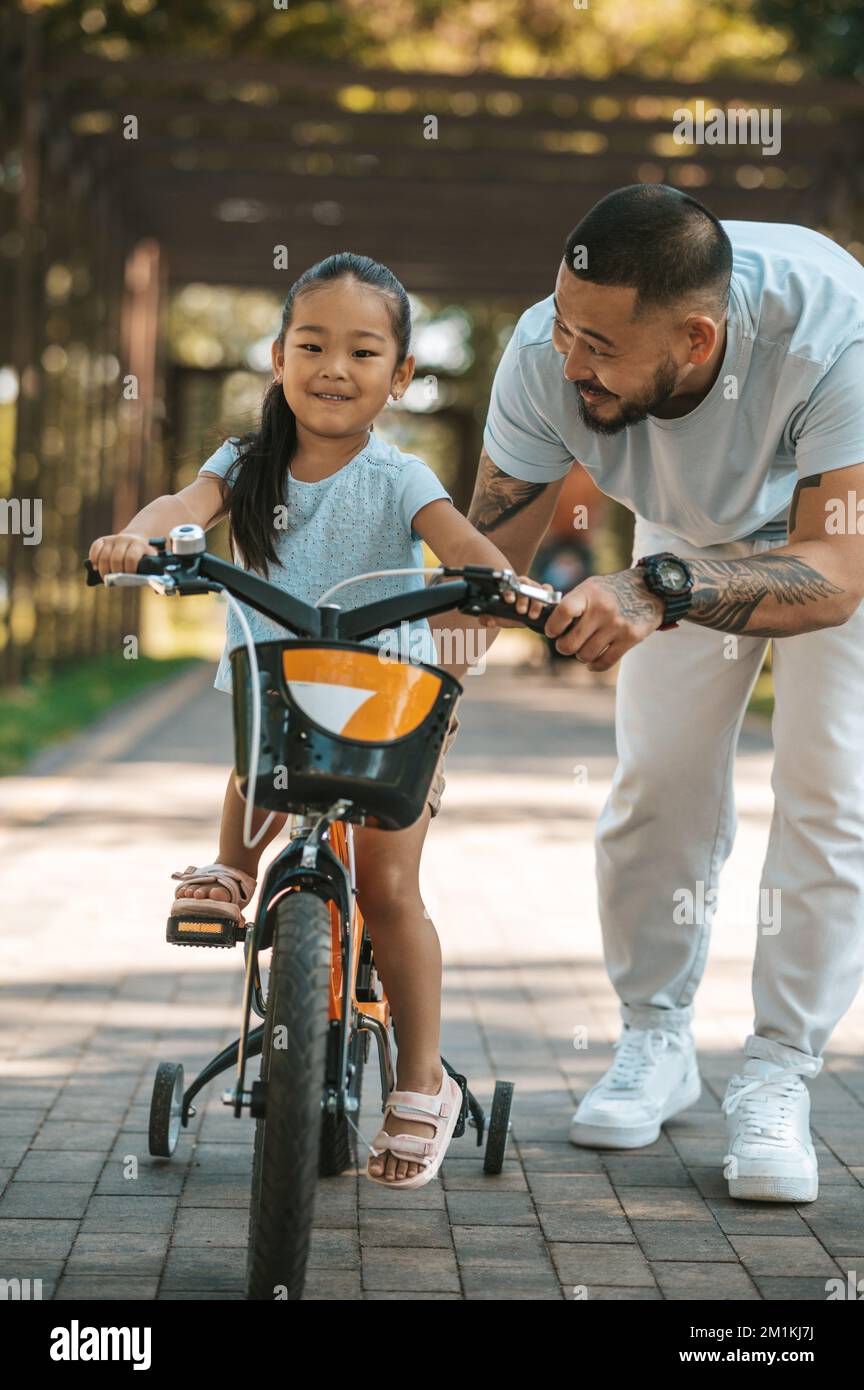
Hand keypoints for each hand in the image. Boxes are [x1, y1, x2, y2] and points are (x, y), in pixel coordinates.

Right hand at [88, 531, 157, 580]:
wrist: (136, 541)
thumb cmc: (143, 559)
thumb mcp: (151, 564)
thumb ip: (154, 576)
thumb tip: (157, 590)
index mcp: (140, 545)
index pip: (131, 557)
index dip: (129, 569)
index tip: (128, 577)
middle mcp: (127, 539)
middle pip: (116, 558)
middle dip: (114, 572)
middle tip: (114, 580)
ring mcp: (114, 539)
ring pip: (104, 555)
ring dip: (103, 569)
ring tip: (105, 577)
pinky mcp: (104, 540)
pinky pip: (95, 547)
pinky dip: (93, 559)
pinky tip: (95, 567)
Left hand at [478, 575, 555, 628]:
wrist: (525, 614)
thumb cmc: (510, 614)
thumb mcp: (500, 618)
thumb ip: (490, 619)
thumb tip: (486, 620)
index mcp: (509, 587)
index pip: (508, 586)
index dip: (509, 592)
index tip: (509, 600)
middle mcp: (522, 584)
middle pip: (524, 584)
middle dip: (523, 599)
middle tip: (521, 611)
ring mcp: (535, 587)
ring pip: (537, 588)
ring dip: (536, 602)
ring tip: (533, 615)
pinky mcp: (546, 592)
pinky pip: (548, 589)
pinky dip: (549, 595)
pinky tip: (547, 607)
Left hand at [543, 568, 665, 670]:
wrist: (651, 588)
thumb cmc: (612, 591)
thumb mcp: (592, 588)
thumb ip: (573, 604)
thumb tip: (549, 626)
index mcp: (589, 593)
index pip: (563, 613)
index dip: (552, 627)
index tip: (552, 632)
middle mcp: (603, 609)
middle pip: (570, 643)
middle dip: (564, 647)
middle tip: (566, 644)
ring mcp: (617, 625)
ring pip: (585, 655)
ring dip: (581, 656)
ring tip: (585, 648)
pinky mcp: (631, 638)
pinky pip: (604, 662)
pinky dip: (594, 666)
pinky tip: (592, 662)